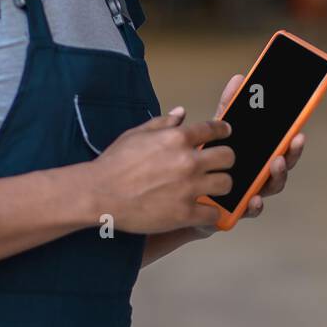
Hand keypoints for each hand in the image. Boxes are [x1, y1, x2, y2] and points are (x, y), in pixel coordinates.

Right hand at [86, 109, 234, 233]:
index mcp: (177, 138)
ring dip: (220, 186)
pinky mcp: (184, 213)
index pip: (214, 129)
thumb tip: (181, 112)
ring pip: (226, 184)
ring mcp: (188, 188)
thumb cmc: (114, 164)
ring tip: (211, 189)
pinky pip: (213, 214)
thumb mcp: (137, 134)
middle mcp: (188, 161)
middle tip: (218, 166)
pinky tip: (202, 211)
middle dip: (225, 161)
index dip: (223, 132)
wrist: (98, 193)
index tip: (226, 134)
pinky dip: (209, 213)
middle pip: (228, 157)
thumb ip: (163, 122)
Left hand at [213, 73, 306, 220]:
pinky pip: (249, 209)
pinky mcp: (235, 209)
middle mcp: (258, 175)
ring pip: (271, 187)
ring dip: (278, 175)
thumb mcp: (216, 130)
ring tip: (274, 163)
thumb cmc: (204, 159)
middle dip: (291, 155)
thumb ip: (228, 107)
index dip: (293, 141)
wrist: (179, 191)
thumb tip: (239, 79)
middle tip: (293, 141)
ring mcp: (249, 192)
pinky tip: (254, 198)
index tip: (298, 131)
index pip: (281, 148)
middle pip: (282, 166)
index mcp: (258, 156)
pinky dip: (255, 206)